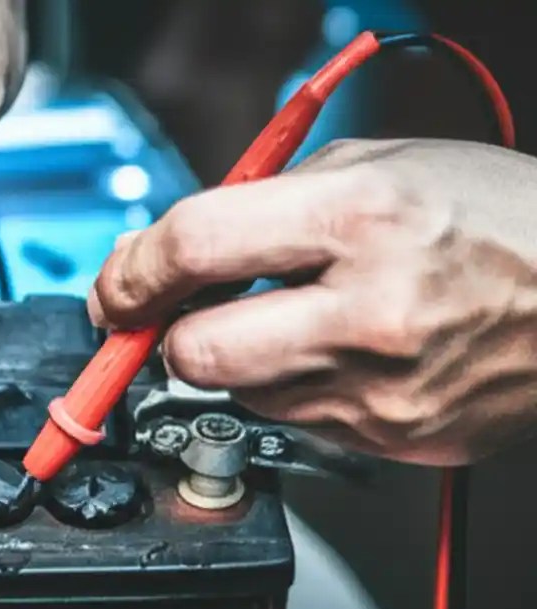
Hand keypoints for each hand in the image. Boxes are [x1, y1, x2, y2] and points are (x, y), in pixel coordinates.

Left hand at [89, 138, 536, 465]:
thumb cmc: (492, 216)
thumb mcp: (376, 166)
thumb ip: (261, 204)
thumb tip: (164, 255)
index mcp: (364, 220)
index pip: (196, 249)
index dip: (133, 270)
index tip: (118, 284)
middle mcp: (372, 315)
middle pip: (197, 353)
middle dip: (173, 333)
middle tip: (189, 309)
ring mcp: (385, 392)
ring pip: (242, 394)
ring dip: (244, 358)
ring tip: (307, 316)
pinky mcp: (398, 440)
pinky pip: (299, 421)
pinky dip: (300, 386)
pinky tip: (349, 351)